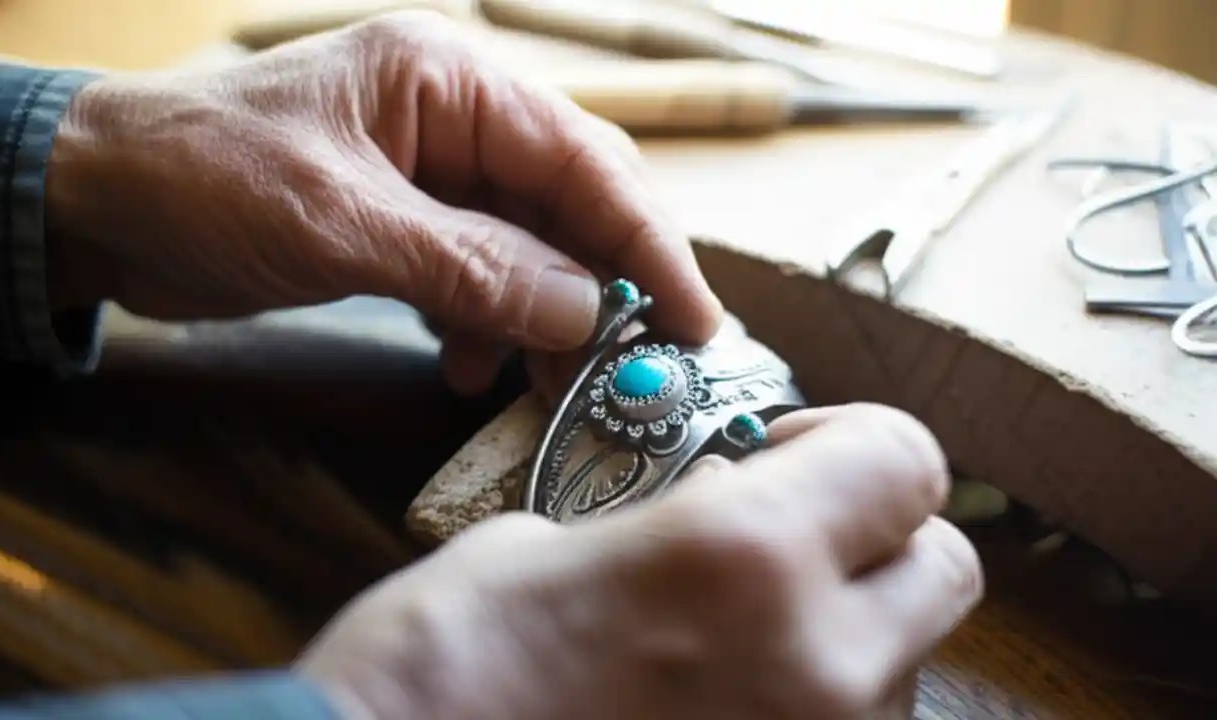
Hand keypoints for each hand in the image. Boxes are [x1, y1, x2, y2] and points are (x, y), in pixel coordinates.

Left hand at [44, 11, 722, 392]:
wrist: (95, 202)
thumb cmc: (203, 181)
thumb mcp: (344, 225)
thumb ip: (471, 267)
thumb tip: (585, 311)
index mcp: (451, 84)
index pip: (582, 160)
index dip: (649, 242)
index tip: (698, 318)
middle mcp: (454, 122)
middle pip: (569, 205)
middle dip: (607, 287)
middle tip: (643, 367)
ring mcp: (429, 176)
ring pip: (527, 250)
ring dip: (546, 318)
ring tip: (555, 387)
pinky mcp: (402, 226)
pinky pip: (476, 276)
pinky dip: (485, 324)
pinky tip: (471, 368)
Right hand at [295, 404, 982, 719]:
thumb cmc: (435, 670)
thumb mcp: (543, 544)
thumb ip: (669, 520)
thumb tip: (719, 514)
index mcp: (749, 560)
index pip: (907, 460)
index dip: (855, 439)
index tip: (794, 451)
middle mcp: (816, 668)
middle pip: (946, 569)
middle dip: (881, 537)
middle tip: (794, 534)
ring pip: (904, 668)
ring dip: (849, 630)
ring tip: (742, 630)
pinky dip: (809, 703)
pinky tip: (721, 697)